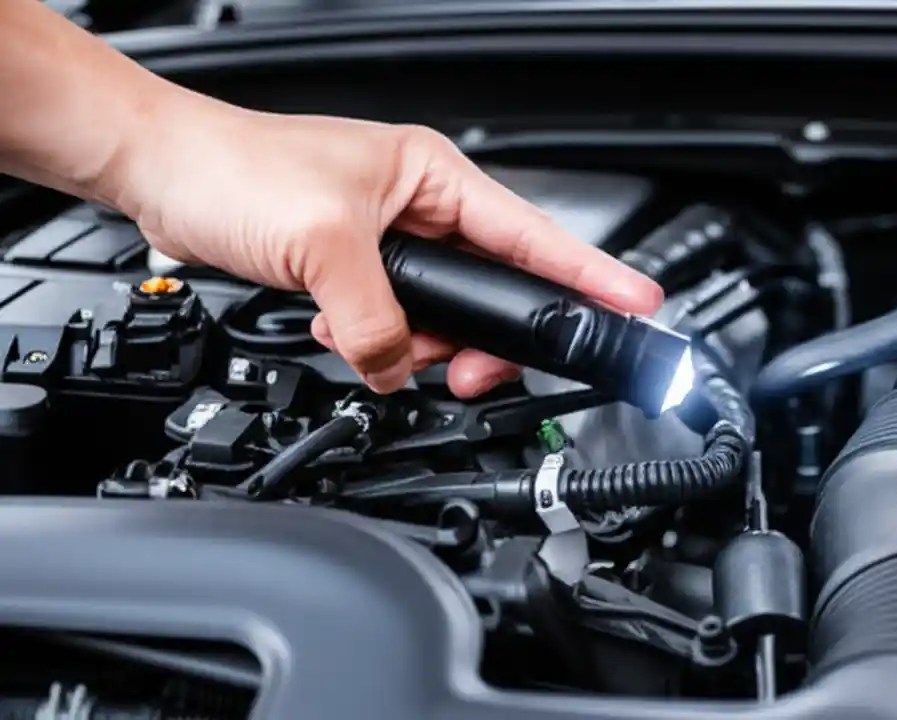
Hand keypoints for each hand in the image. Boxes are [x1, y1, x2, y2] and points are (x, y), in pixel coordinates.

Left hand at [107, 92, 663, 395]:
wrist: (163, 175)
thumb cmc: (237, 169)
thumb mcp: (322, 244)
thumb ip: (375, 318)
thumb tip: (398, 365)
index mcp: (435, 178)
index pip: (534, 235)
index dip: (592, 275)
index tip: (638, 305)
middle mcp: (422, 209)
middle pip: (493, 292)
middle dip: (480, 339)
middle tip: (469, 371)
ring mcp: (391, 243)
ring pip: (444, 318)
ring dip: (419, 345)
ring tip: (384, 349)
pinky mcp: (357, 271)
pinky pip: (395, 324)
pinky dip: (380, 342)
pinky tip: (345, 335)